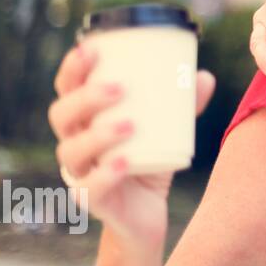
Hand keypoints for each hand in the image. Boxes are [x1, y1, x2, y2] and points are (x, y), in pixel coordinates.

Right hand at [49, 42, 216, 251]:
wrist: (147, 216)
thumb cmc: (149, 162)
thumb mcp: (167, 131)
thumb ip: (183, 105)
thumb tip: (203, 77)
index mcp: (86, 121)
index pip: (67, 90)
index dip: (72, 70)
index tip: (90, 49)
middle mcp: (75, 145)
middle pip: (62, 116)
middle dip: (85, 98)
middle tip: (119, 88)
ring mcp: (81, 174)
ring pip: (71, 152)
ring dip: (97, 136)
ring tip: (129, 125)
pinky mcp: (94, 202)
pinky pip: (90, 190)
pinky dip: (105, 175)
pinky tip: (123, 163)